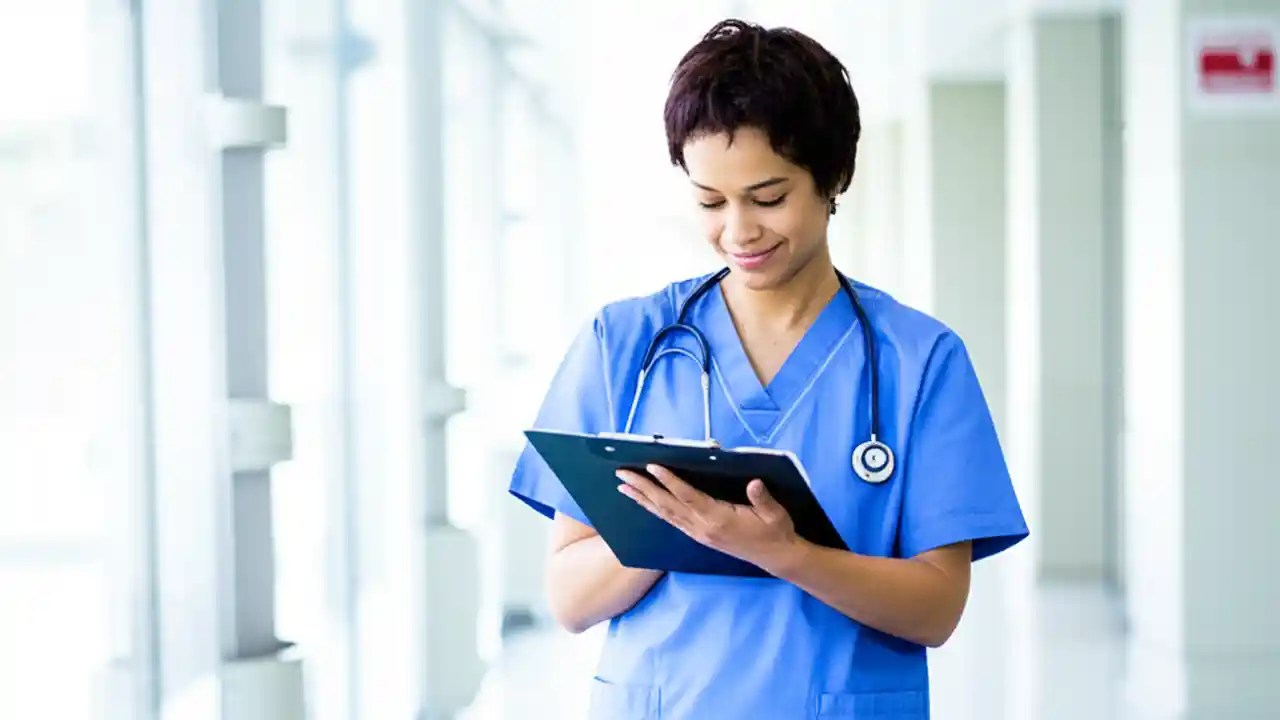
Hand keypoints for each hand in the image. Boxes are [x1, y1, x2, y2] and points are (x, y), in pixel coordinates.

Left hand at [616, 464, 806, 572]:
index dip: (669, 481)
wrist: (776, 557)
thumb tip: (754, 483)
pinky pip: (671, 521)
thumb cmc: (775, 531)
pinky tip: (644, 502)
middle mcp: (703, 528)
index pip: (688, 497)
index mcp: (719, 519)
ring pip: (664, 514)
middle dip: (643, 488)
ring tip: (623, 487)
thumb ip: (763, 499)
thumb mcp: (775, 514)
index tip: (652, 466)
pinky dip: (654, 510)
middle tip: (622, 474)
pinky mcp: (698, 537)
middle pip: (667, 505)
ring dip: (643, 499)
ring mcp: (698, 534)